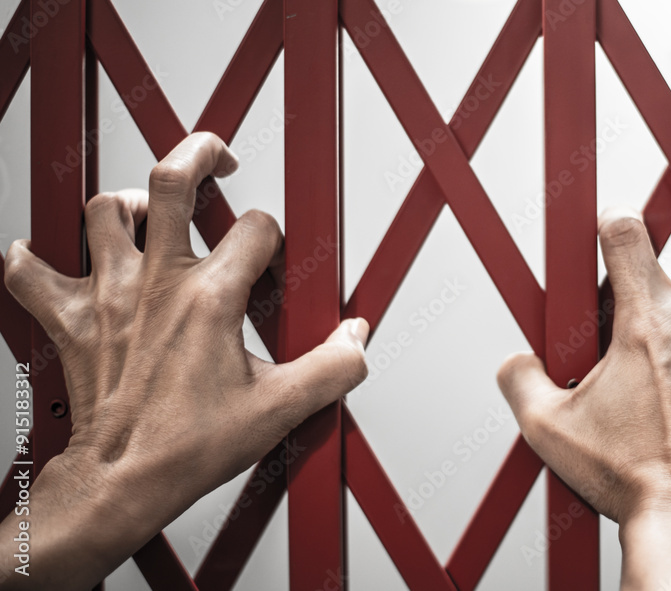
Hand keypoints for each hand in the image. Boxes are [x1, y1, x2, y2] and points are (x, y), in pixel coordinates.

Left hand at [0, 133, 368, 589]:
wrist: (121, 483)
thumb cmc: (189, 447)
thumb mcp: (279, 409)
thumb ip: (333, 368)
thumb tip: (357, 338)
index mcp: (210, 298)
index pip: (256, 229)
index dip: (274, 238)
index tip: (271, 265)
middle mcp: (156, 284)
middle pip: (171, 183)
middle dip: (200, 154)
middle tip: (217, 158)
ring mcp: (107, 296)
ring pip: (102, 212)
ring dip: (127, 203)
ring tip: (149, 212)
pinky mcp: (70, 321)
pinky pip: (30, 273)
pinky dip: (33, 259)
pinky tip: (47, 255)